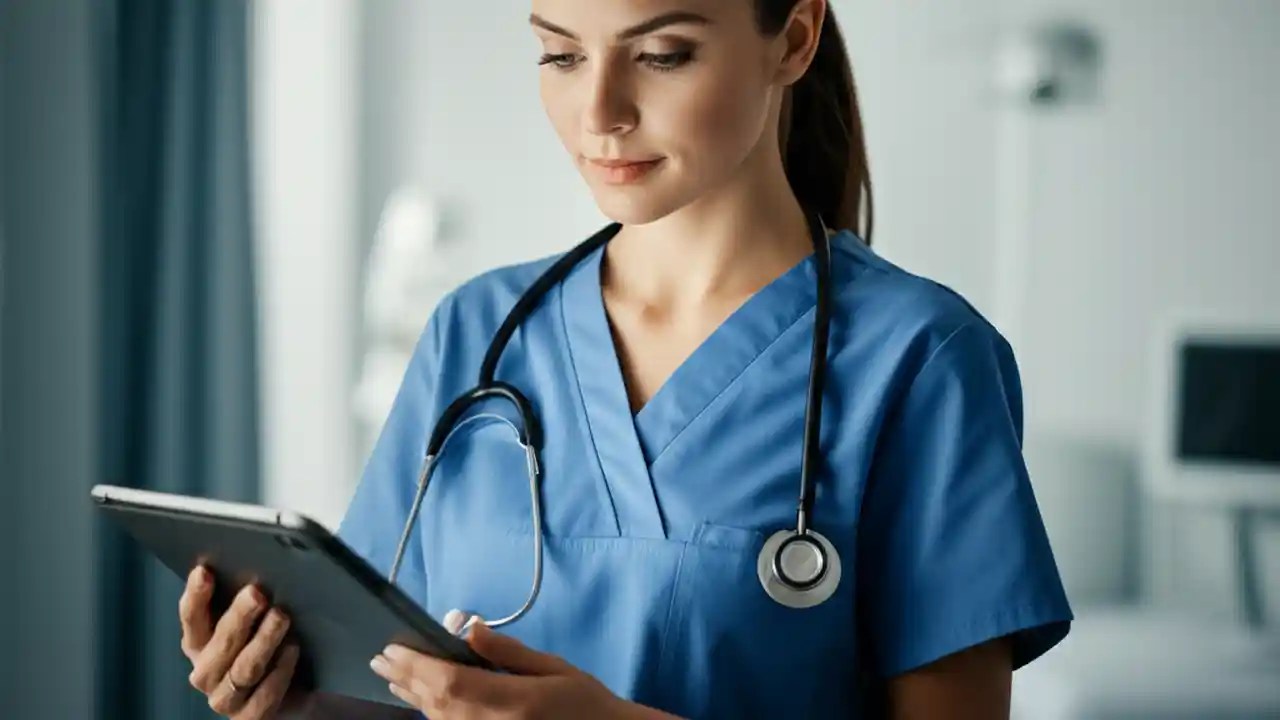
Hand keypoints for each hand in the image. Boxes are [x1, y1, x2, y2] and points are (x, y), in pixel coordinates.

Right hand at [178, 565, 302, 718]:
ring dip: (263, 641)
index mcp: (200, 643)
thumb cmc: (271, 643)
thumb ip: (249, 600)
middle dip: (238, 617)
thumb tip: (257, 567)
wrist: (298, 688)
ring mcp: (226, 698)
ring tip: (281, 617)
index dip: (196, 596)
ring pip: (242, 670)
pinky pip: (263, 698)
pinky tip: (292, 650)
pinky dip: (279, 672)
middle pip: (219, 644)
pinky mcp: (249, 718)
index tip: (204, 571)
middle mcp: (207, 672)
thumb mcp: (257, 618)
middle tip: (257, 593)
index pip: (191, 618)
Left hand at [370, 610, 632, 719]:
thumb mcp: (553, 666)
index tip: (393, 647)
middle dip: (405, 678)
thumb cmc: (584, 701)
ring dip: (413, 695)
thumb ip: (508, 651)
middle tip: (380, 658)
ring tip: (392, 674)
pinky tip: (420, 699)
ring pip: (438, 719)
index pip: (452, 682)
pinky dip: (431, 712)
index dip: (417, 666)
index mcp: (514, 701)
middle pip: (437, 703)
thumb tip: (471, 628)